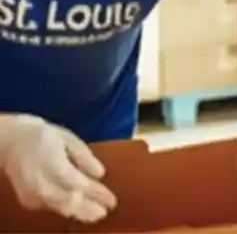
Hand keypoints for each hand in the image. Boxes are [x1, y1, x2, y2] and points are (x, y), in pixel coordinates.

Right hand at [0, 115, 116, 221]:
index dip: (96, 194)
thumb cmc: (43, 136)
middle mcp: (40, 182)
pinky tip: (80, 209)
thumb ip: (84, 156)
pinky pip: (51, 207)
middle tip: (106, 211)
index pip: (77, 184)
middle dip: (89, 209)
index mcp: (51, 163)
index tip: (112, 200)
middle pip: (68, 201)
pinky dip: (67, 209)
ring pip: (59, 208)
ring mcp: (32, 193)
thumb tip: (100, 174)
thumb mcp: (67, 137)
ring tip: (97, 214)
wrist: (10, 143)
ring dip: (79, 213)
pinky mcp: (27, 200)